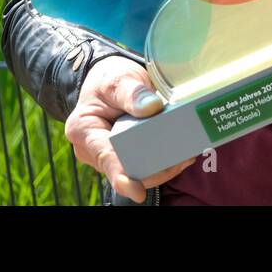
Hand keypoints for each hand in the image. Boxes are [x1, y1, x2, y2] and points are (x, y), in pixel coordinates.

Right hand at [65, 56, 195, 202]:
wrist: (110, 81)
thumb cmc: (109, 80)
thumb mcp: (118, 79)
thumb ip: (132, 92)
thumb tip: (152, 107)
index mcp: (84, 129)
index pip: (104, 156)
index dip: (120, 175)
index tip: (137, 192)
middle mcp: (92, 150)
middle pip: (124, 169)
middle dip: (154, 170)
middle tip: (183, 159)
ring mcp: (109, 156)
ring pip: (137, 172)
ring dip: (163, 168)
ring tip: (187, 155)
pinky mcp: (124, 157)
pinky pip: (143, 166)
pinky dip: (163, 162)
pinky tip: (183, 155)